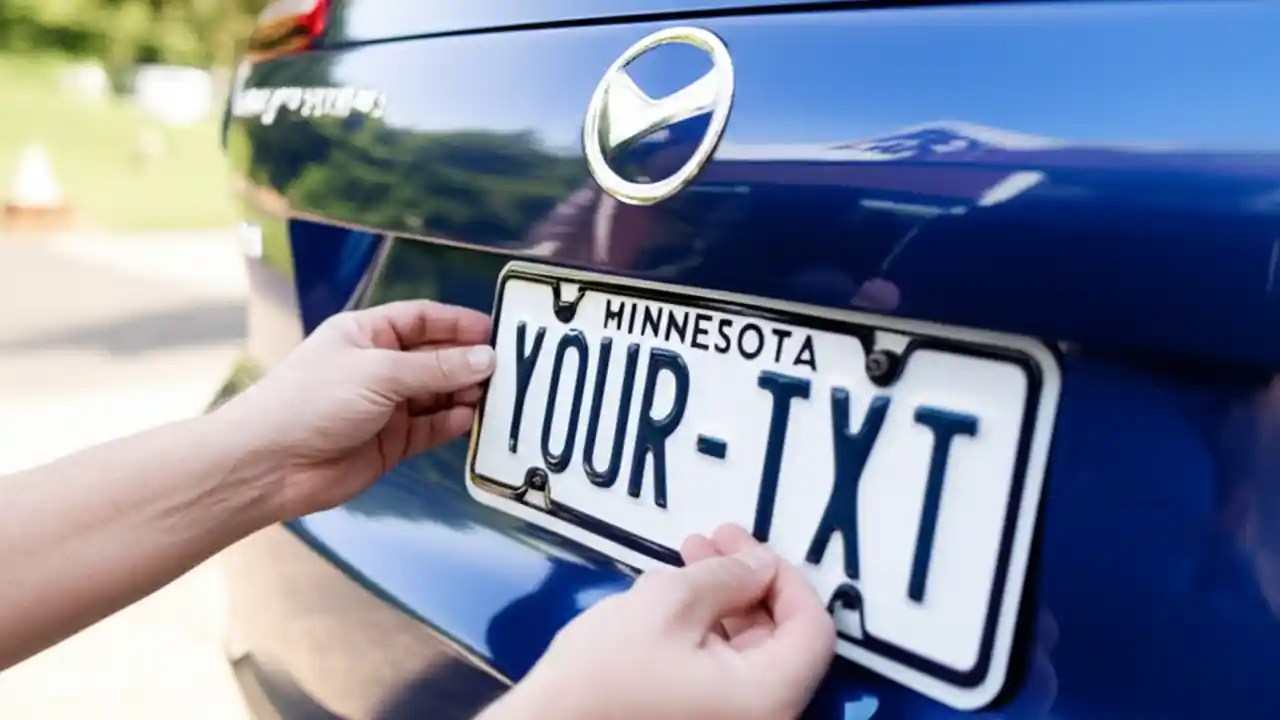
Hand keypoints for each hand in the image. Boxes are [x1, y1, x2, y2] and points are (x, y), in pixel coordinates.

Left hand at [215, 300, 493, 520]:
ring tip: (497, 396)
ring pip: (438, 395)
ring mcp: (385, 406)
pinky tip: (471, 420)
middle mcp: (378, 367)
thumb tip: (487, 358)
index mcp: (366, 334)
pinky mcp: (391, 443)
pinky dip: (452, 424)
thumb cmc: (310, 401)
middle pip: (436, 358)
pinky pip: (431, 428)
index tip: (496, 331)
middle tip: (508, 368)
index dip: (459, 323)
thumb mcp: (378, 373)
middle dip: (469, 362)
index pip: (423, 319)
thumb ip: (436, 368)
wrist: (269, 464)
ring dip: (466, 395)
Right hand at [484, 524, 834, 719]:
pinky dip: (706, 633)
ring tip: (684, 560)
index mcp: (768, 697)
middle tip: (711, 540)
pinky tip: (672, 601)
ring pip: (749, 655)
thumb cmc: (604, 674)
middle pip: (782, 641)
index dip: (785, 577)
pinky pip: (723, 676)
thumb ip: (727, 577)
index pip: (813, 629)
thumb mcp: (667, 604)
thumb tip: (760, 564)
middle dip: (748, 582)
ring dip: (724, 601)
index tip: (745, 546)